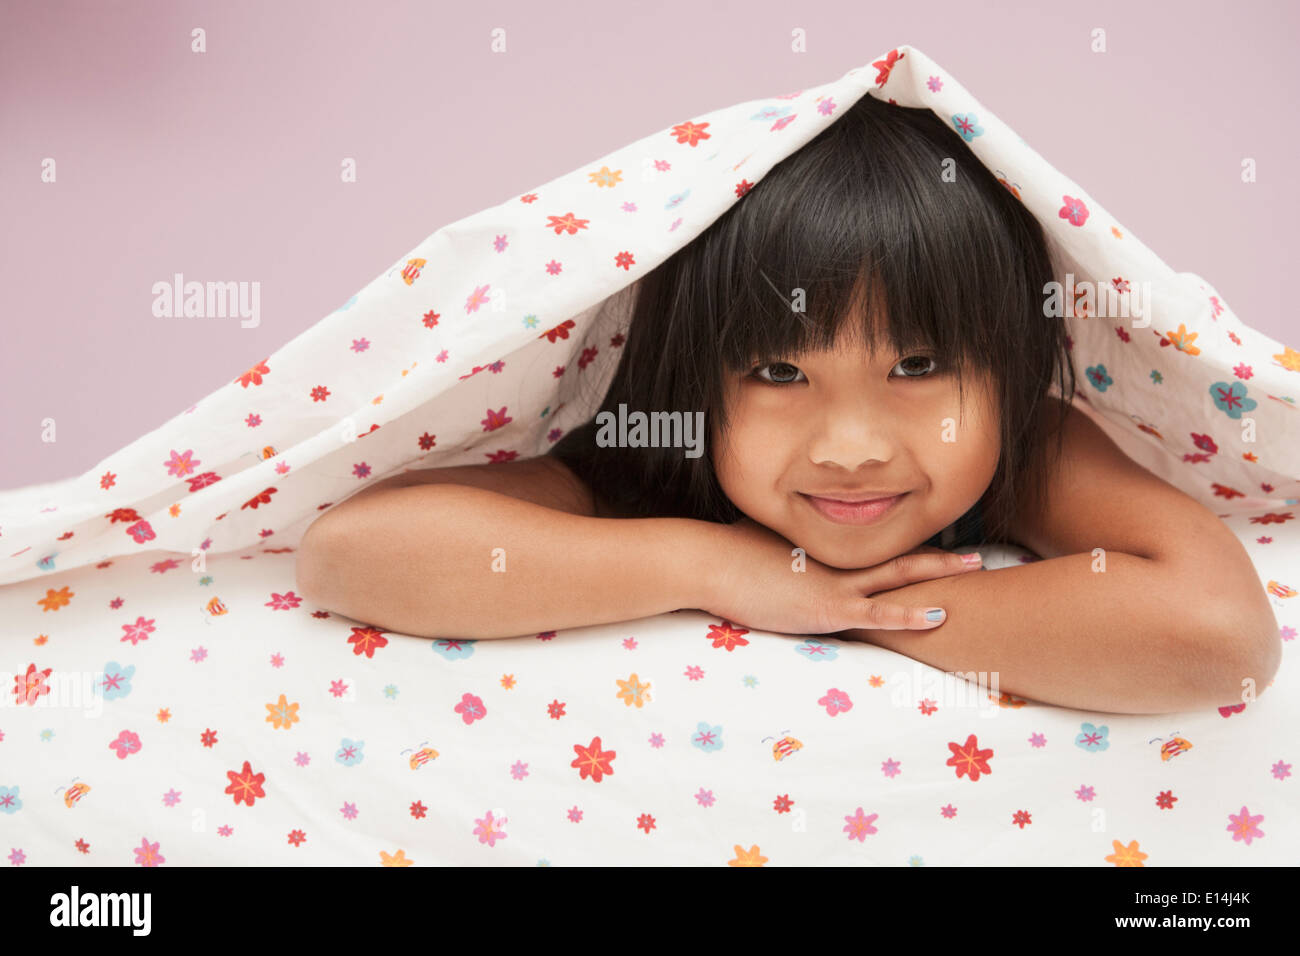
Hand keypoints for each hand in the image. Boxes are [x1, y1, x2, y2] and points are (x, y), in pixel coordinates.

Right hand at [699, 517, 979, 635]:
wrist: (708, 561)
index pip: (877, 549)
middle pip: (899, 557)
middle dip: (940, 558)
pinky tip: (939, 614)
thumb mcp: (761, 544)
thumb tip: (773, 543)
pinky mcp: (827, 609)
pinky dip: (909, 615)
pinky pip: (877, 615)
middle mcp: (838, 562)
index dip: (909, 549)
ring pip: (900, 576)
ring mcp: (836, 584)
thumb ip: (780, 546)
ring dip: (940, 573)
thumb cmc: (726, 552)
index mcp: (826, 549)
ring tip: (977, 567)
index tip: (937, 549)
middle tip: (976, 556)